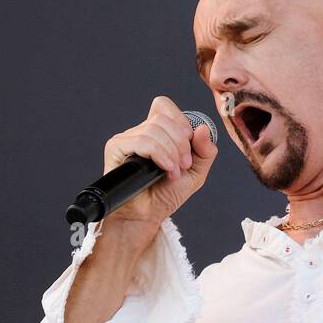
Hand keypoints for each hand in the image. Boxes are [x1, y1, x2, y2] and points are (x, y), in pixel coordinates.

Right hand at [102, 95, 217, 226]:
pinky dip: (159, 154)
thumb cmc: (166, 195)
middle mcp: (140, 132)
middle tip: (184, 165)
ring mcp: (127, 139)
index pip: (164, 106)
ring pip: (154, 129)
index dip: (181, 121)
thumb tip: (203, 129)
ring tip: (174, 173)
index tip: (190, 144)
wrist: (147, 216)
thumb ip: (205, 151)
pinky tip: (165, 170)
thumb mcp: (196, 172)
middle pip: (163, 118)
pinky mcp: (116, 148)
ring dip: (171, 152)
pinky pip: (141, 141)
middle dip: (181, 143)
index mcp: (157, 132)